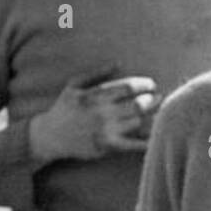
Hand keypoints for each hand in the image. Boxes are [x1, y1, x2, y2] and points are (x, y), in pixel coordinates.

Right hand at [29, 66, 157, 162]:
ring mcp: (105, 130)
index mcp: (95, 96)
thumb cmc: (64, 108)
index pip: (128, 87)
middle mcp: (101, 112)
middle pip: (138, 105)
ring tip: (160, 112)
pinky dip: (149, 141)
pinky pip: (135, 144)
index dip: (144, 84)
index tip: (151, 85)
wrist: (49, 135)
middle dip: (153, 100)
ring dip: (152, 117)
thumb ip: (95, 74)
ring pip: (139, 122)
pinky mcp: (108, 146)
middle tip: (159, 98)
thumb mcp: (73, 86)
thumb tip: (117, 63)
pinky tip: (157, 135)